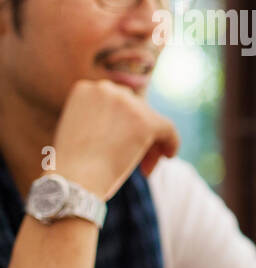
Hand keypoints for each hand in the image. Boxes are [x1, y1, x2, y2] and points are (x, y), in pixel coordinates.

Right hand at [49, 80, 179, 200]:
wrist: (73, 179)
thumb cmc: (73, 163)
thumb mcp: (80, 129)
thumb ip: (101, 118)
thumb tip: (128, 121)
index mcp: (87, 89)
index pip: (119, 102)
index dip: (124, 125)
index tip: (122, 145)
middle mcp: (106, 88)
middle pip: (137, 110)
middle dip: (138, 134)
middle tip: (136, 161)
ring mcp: (127, 103)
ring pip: (152, 121)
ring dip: (150, 144)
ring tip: (143, 168)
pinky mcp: (146, 122)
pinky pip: (168, 129)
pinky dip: (171, 142)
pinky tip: (169, 155)